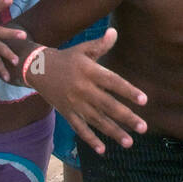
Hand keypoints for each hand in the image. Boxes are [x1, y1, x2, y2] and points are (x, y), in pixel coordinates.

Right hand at [26, 29, 146, 152]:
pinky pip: (79, 128)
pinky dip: (90, 139)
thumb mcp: (83, 49)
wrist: (38, 69)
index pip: (113, 82)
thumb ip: (100, 44)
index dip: (128, 91)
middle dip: (126, 117)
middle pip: (108, 105)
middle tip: (144, 127)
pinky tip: (102, 149)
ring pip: (96, 120)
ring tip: (129, 142)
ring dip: (113, 132)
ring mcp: (74, 103)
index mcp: (89, 71)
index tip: (144, 100)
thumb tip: (114, 32)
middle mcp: (83, 89)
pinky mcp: (66, 113)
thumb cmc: (67, 58)